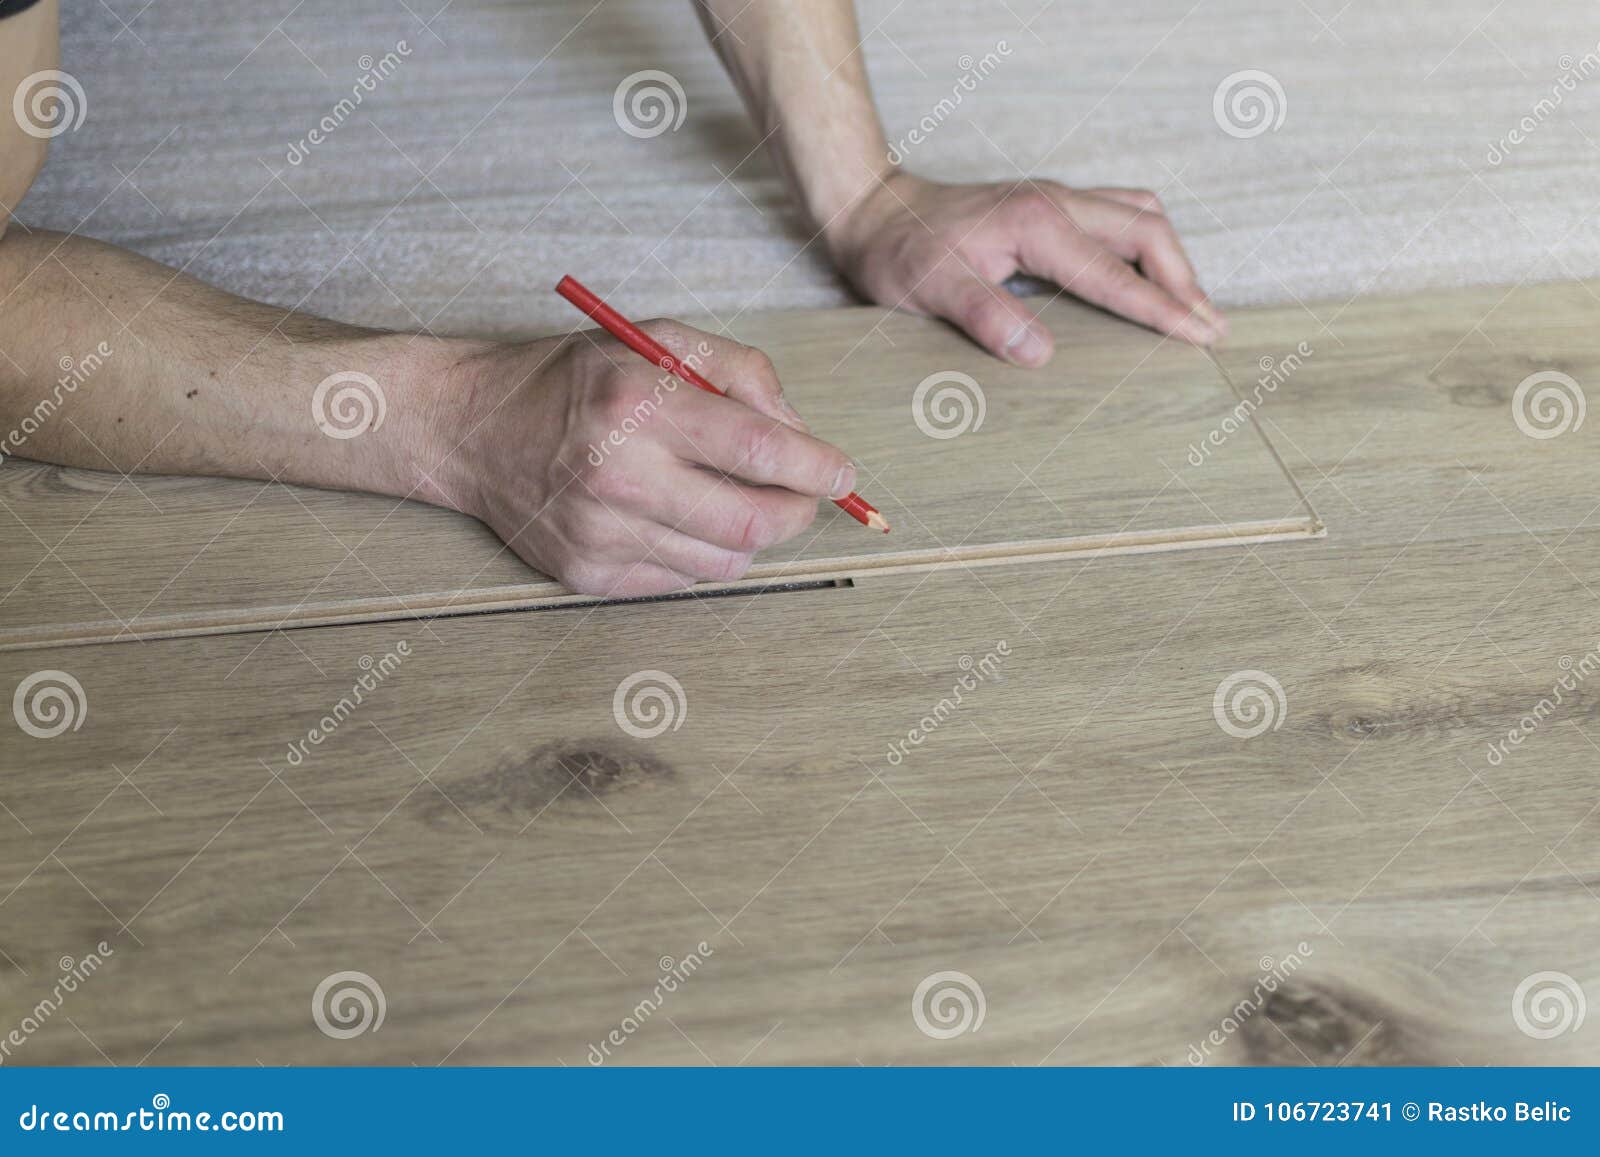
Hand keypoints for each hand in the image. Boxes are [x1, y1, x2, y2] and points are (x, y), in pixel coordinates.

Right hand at [441, 322, 856, 596]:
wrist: (475, 430)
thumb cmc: (576, 379)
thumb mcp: (658, 340)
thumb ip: (741, 373)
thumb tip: (802, 437)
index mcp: (639, 404)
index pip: (758, 452)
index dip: (816, 469)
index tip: (842, 475)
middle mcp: (618, 474)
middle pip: (752, 522)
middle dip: (796, 511)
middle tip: (800, 493)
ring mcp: (601, 534)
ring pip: (726, 561)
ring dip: (750, 534)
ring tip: (728, 497)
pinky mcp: (589, 575)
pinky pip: (683, 580)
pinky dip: (701, 552)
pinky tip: (676, 516)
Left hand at [824, 172, 1226, 365]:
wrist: (873, 210)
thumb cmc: (898, 251)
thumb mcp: (930, 290)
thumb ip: (986, 316)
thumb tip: (1040, 353)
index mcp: (1037, 223)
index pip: (1116, 272)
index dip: (1162, 308)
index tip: (1200, 337)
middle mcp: (1056, 201)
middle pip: (1147, 231)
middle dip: (1185, 280)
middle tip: (1211, 329)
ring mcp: (1055, 198)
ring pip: (1138, 217)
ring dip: (1170, 258)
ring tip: (1191, 306)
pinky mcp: (1048, 205)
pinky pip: (1117, 215)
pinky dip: (1144, 245)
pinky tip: (1146, 275)